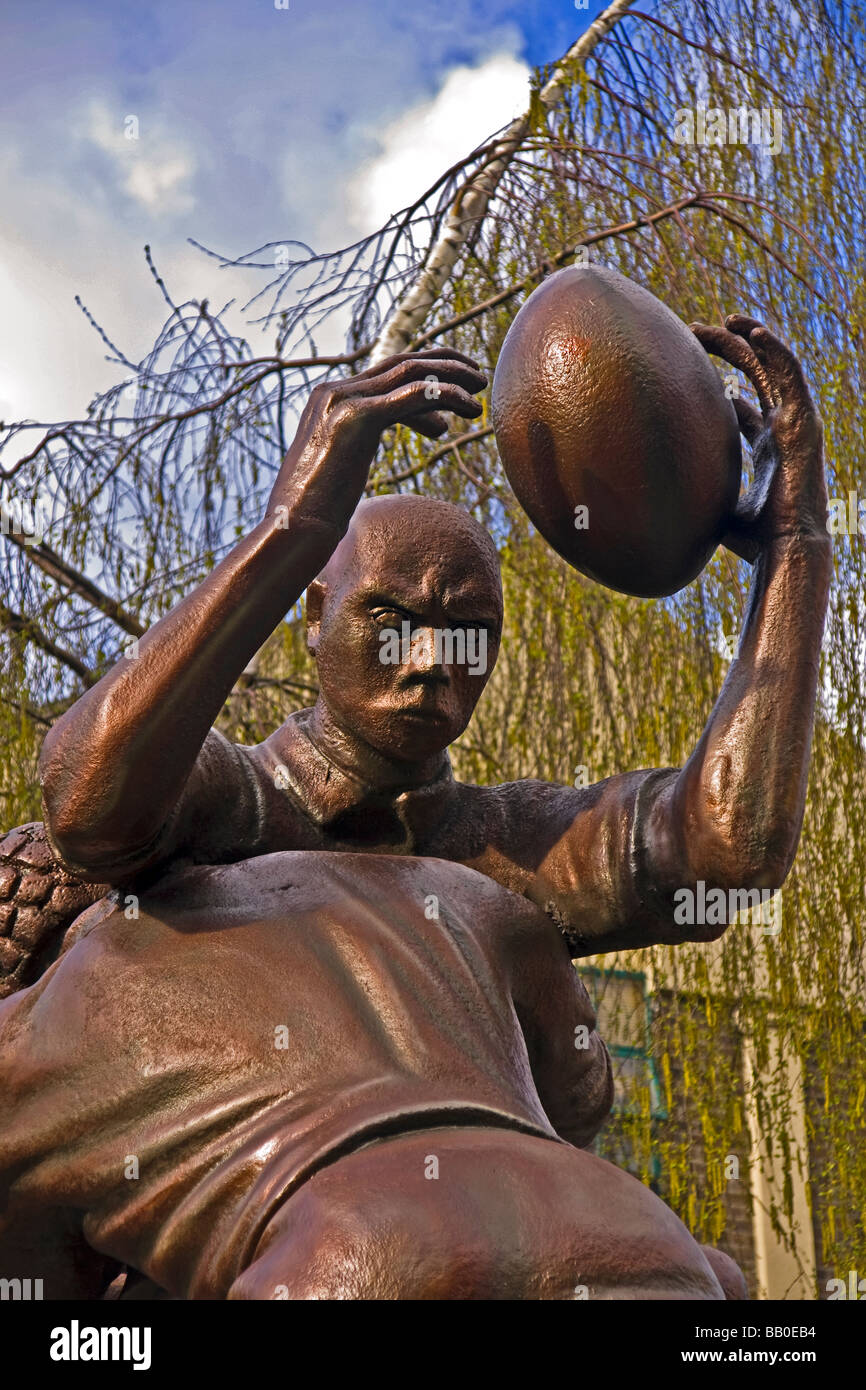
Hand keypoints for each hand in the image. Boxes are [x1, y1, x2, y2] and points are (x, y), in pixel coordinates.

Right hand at [267, 348, 486, 532]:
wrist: (294, 529)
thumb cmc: (318, 510)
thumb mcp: (342, 466)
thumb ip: (358, 446)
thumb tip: (368, 450)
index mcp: (328, 398)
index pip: (385, 374)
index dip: (425, 377)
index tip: (455, 394)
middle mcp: (334, 390)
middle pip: (400, 362)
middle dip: (443, 364)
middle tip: (477, 377)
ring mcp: (344, 401)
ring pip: (411, 372)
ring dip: (452, 376)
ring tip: (481, 391)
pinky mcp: (358, 418)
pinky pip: (416, 395)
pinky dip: (449, 396)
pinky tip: (471, 409)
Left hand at [690, 315, 826, 560]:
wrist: (784, 549)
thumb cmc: (750, 539)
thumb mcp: (713, 500)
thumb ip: (695, 485)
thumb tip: (649, 492)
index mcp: (765, 448)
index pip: (744, 404)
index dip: (720, 382)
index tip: (687, 365)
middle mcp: (781, 431)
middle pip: (756, 376)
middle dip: (728, 350)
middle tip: (695, 330)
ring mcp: (795, 425)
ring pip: (775, 368)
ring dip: (752, 339)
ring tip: (727, 318)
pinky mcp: (804, 423)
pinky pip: (791, 376)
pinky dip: (775, 351)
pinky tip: (753, 332)